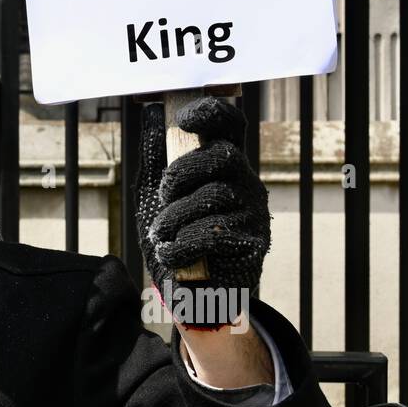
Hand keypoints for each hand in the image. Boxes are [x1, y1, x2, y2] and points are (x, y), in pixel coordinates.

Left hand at [133, 96, 270, 329]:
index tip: (183, 119)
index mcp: (223, 166)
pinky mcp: (256, 243)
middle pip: (223, 155)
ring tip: (163, 234)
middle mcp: (245, 183)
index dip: (212, 113)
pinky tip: (172, 254)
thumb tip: (151, 114)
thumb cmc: (173, 237)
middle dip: (182, 173)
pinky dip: (182, 244)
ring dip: (175, 217)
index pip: (230, 125)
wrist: (186, 292)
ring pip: (214, 195)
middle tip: (164, 196)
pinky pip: (215, 231)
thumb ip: (155, 158)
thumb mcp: (155, 195)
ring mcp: (254, 212)